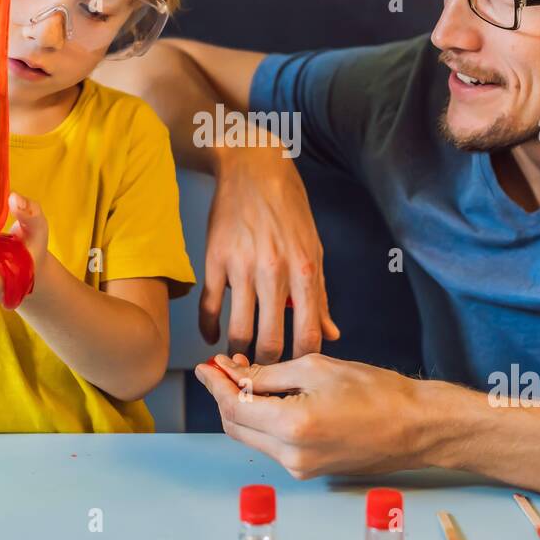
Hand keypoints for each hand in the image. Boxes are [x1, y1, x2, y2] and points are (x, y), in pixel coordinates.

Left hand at [193, 352, 432, 478]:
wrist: (414, 425)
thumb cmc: (376, 392)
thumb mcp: (316, 368)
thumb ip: (269, 374)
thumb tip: (235, 372)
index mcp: (291, 426)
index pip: (233, 406)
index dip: (216, 383)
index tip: (207, 365)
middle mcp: (291, 455)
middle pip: (235, 426)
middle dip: (225, 395)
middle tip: (225, 367)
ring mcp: (299, 467)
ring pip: (251, 436)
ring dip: (243, 408)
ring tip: (248, 376)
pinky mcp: (308, 470)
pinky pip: (272, 444)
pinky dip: (263, 421)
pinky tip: (269, 398)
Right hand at [200, 146, 339, 362]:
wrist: (254, 167)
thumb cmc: (289, 208)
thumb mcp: (313, 248)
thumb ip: (320, 295)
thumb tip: (331, 333)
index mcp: (304, 269)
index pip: (308, 334)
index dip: (302, 361)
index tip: (297, 372)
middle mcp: (274, 271)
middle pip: (271, 341)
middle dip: (268, 365)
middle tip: (265, 372)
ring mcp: (241, 266)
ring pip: (238, 330)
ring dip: (238, 352)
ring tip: (239, 359)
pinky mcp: (214, 259)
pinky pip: (209, 307)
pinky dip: (210, 328)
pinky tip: (214, 335)